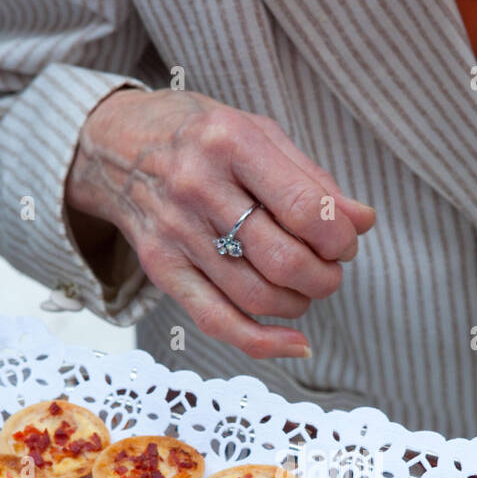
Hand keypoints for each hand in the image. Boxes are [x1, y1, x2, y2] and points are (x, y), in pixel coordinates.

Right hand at [65, 88, 375, 359]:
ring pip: (258, 297)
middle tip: (330, 269)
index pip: (304, 209)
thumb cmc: (198, 137)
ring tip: (305, 287)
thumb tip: (362, 223)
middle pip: (284, 261)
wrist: (114, 145)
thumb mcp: (258, 133)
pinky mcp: (161, 269)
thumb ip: (313, 180)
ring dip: (300, 303)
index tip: (345, 241)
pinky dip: (264, 343)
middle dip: (325, 277)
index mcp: (229, 142)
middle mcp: (198, 188)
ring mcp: (176, 233)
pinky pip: (217, 321)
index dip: (339, 237)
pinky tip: (295, 344)